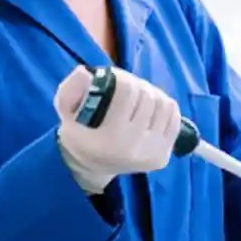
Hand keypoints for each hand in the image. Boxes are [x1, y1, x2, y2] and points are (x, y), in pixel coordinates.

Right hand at [53, 66, 181, 193]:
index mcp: (109, 140)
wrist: (93, 167)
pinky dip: (164, 106)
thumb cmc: (80, 133)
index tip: (114, 77)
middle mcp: (133, 149)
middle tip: (126, 86)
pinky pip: (174, 116)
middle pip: (147, 96)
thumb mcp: (66, 113)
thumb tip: (85, 73)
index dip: (121, 76)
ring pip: (164, 103)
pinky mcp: (163, 156)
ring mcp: (152, 153)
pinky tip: (151, 109)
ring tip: (138, 97)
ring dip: (152, 93)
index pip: (128, 92)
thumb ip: (69, 91)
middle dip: (136, 84)